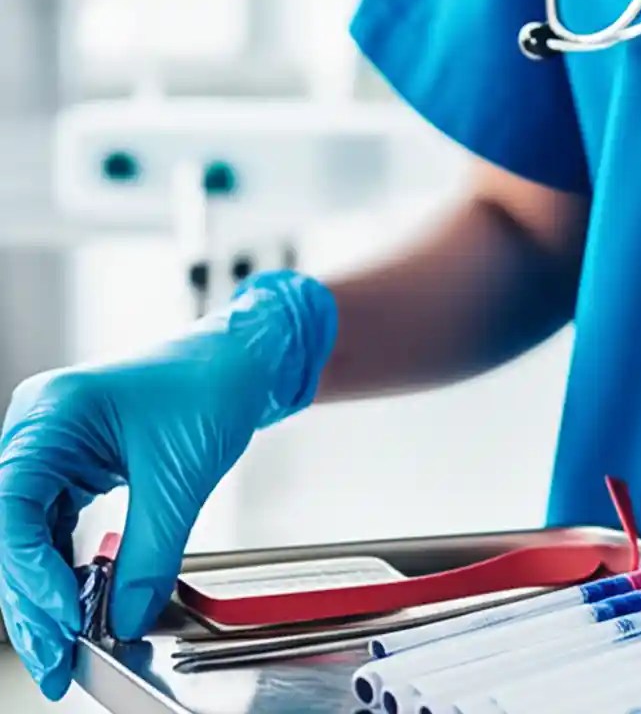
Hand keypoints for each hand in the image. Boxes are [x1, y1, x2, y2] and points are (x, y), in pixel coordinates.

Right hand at [0, 272, 334, 698]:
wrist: (243, 360)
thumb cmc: (213, 386)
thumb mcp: (183, 477)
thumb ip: (152, 552)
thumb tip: (126, 616)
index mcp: (53, 414)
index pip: (13, 505)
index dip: (29, 569)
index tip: (61, 614)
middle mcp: (39, 429)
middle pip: (11, 527)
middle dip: (31, 596)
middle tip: (54, 655)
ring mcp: (52, 447)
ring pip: (27, 534)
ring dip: (43, 589)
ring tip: (61, 645)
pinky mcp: (73, 465)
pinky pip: (53, 525)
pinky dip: (63, 566)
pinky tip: (76, 604)